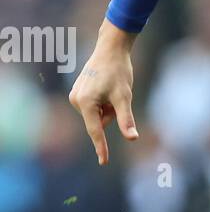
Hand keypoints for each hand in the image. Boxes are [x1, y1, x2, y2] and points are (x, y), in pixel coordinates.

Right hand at [69, 19, 138, 164]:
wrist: (110, 49)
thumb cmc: (118, 71)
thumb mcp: (124, 97)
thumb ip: (126, 119)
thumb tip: (132, 137)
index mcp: (85, 103)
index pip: (95, 131)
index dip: (102, 147)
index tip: (103, 162)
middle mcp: (76, 101)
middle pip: (99, 121)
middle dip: (111, 114)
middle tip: (117, 95)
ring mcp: (75, 96)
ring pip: (98, 115)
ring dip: (108, 108)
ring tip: (110, 89)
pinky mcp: (77, 93)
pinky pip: (94, 107)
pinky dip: (104, 103)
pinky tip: (106, 86)